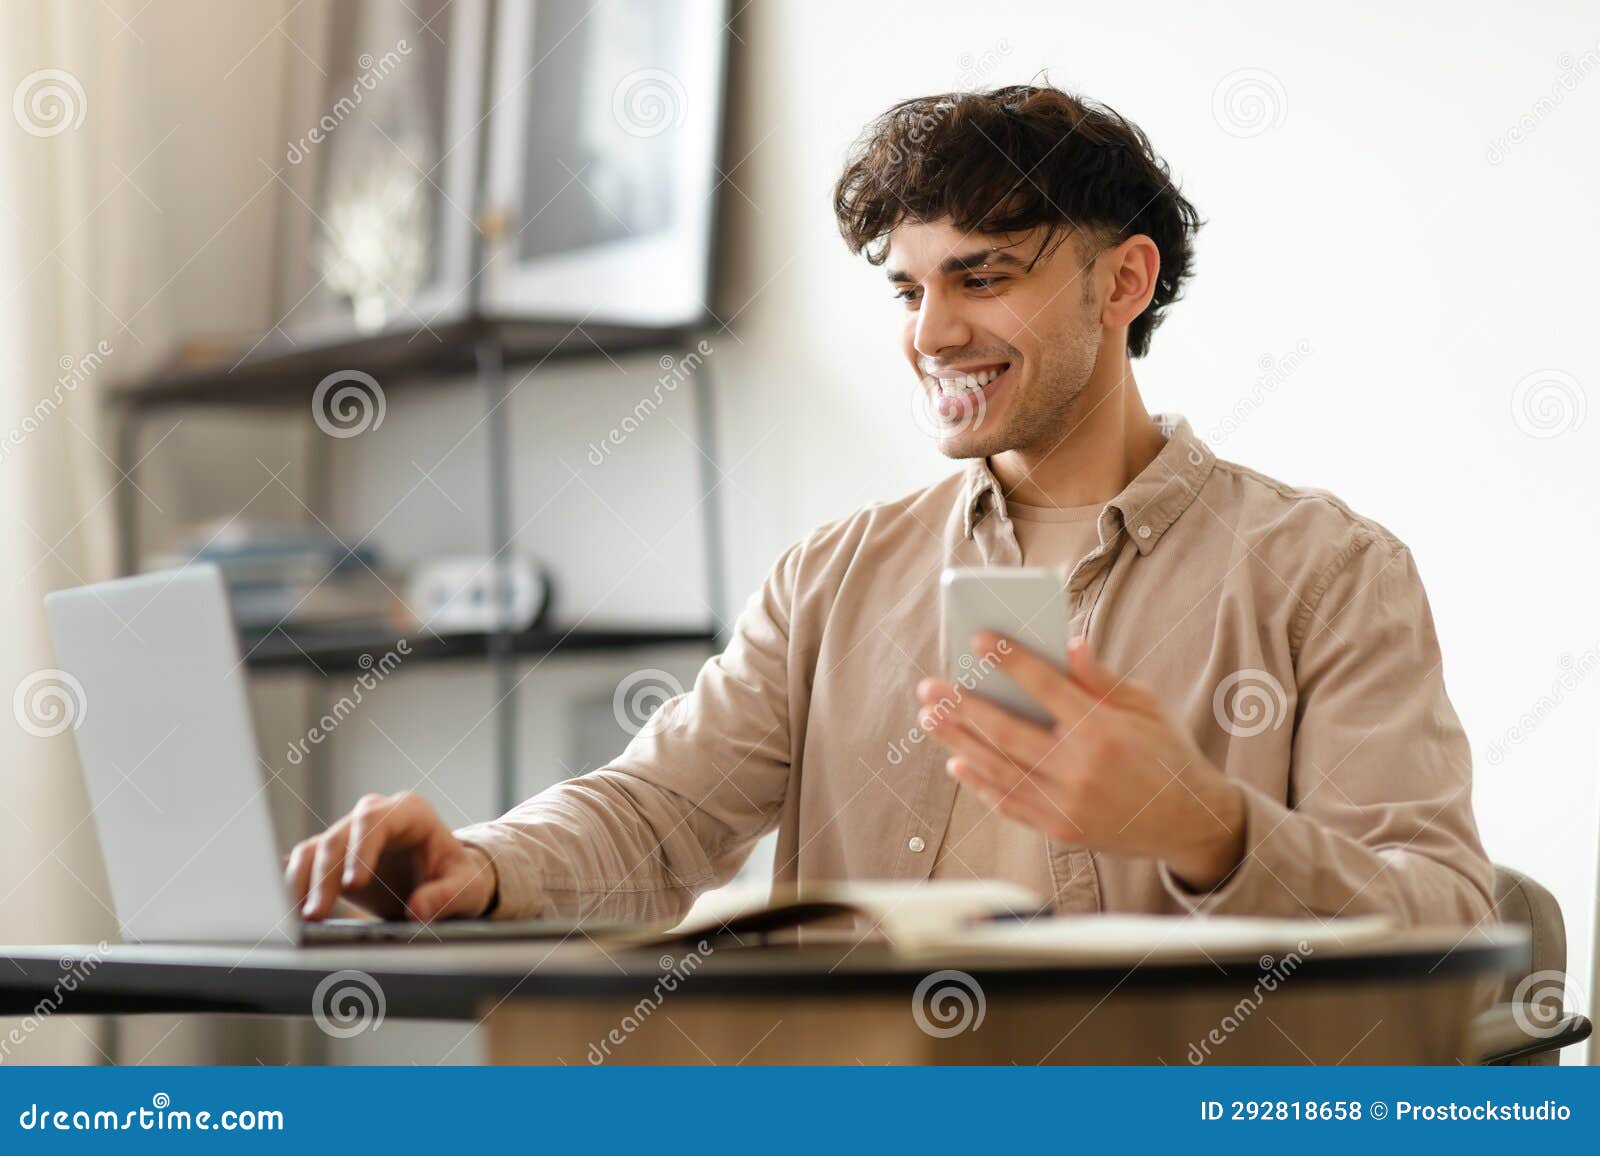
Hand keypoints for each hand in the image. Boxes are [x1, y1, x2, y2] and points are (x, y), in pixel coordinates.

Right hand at [286, 791, 496, 921]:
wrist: (445, 882)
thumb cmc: (458, 878)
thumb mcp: (466, 887)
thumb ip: (446, 896)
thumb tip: (417, 910)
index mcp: (410, 812)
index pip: (376, 820)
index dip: (360, 850)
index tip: (353, 885)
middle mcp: (374, 815)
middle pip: (339, 837)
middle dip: (325, 876)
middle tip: (317, 914)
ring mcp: (350, 833)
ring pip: (314, 849)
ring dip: (302, 883)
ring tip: (301, 919)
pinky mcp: (333, 855)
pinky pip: (304, 864)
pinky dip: (295, 886)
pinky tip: (290, 912)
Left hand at [916, 632, 1246, 890]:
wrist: (1190, 822)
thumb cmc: (1166, 754)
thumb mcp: (1145, 708)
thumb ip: (1102, 679)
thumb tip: (1070, 643)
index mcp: (1105, 731)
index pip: (1047, 687)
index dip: (1010, 661)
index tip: (978, 640)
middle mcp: (1082, 769)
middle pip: (1008, 732)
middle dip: (962, 707)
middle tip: (930, 687)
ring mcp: (1068, 804)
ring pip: (999, 769)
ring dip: (959, 742)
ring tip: (931, 718)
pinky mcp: (1060, 830)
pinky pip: (1009, 803)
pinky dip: (980, 783)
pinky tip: (958, 760)